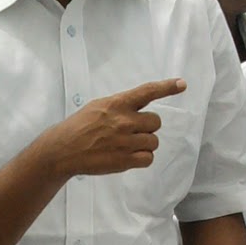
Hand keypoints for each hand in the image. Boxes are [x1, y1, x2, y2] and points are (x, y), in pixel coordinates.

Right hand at [46, 78, 185, 177]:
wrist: (63, 150)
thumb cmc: (79, 126)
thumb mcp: (98, 107)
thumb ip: (120, 106)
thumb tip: (137, 109)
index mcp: (118, 104)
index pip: (148, 92)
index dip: (167, 87)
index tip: (182, 84)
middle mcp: (125, 121)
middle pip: (155, 122)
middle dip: (147, 127)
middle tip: (132, 132)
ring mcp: (126, 141)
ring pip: (154, 142)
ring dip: (145, 144)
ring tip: (128, 146)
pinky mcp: (125, 160)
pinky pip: (148, 158)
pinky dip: (143, 158)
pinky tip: (130, 156)